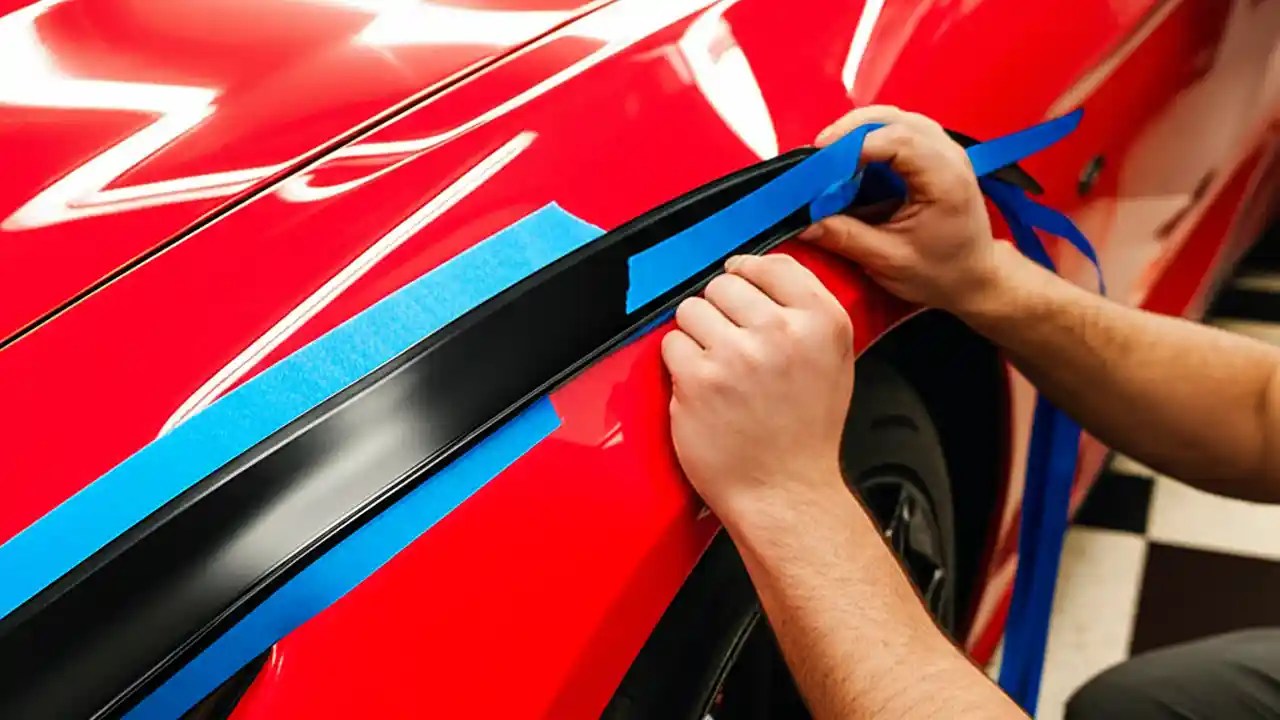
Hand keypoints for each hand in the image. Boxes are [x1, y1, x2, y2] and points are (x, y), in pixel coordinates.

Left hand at [661, 253, 853, 524]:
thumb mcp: (834, 359)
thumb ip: (805, 312)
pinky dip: (680, 364)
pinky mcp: (699, 380)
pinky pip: (672, 343)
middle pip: (725, 284)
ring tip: (717, 368)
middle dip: (720, 312)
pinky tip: (702, 388)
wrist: (784, 492)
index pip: (770, 265)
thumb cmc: (804, 434)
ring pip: (692, 309)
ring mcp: (738, 355)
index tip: (739, 286)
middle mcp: (783, 332)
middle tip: (731, 346)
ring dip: (696, 335)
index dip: (747, 274)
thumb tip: (759, 272)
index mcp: (822, 321)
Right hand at [799, 106, 1000, 313]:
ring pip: (895, 118)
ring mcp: (943, 148)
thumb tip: (801, 223)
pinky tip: (850, 157)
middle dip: (850, 130)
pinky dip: (869, 137)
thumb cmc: (939, 272)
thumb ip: (845, 238)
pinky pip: (898, 128)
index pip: (897, 140)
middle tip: (816, 154)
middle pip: (894, 119)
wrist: (975, 275)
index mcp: (944, 179)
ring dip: (858, 130)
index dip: (854, 145)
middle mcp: (948, 154)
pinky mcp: (933, 152)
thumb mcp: (888, 261)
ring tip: (829, 155)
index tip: (819, 161)